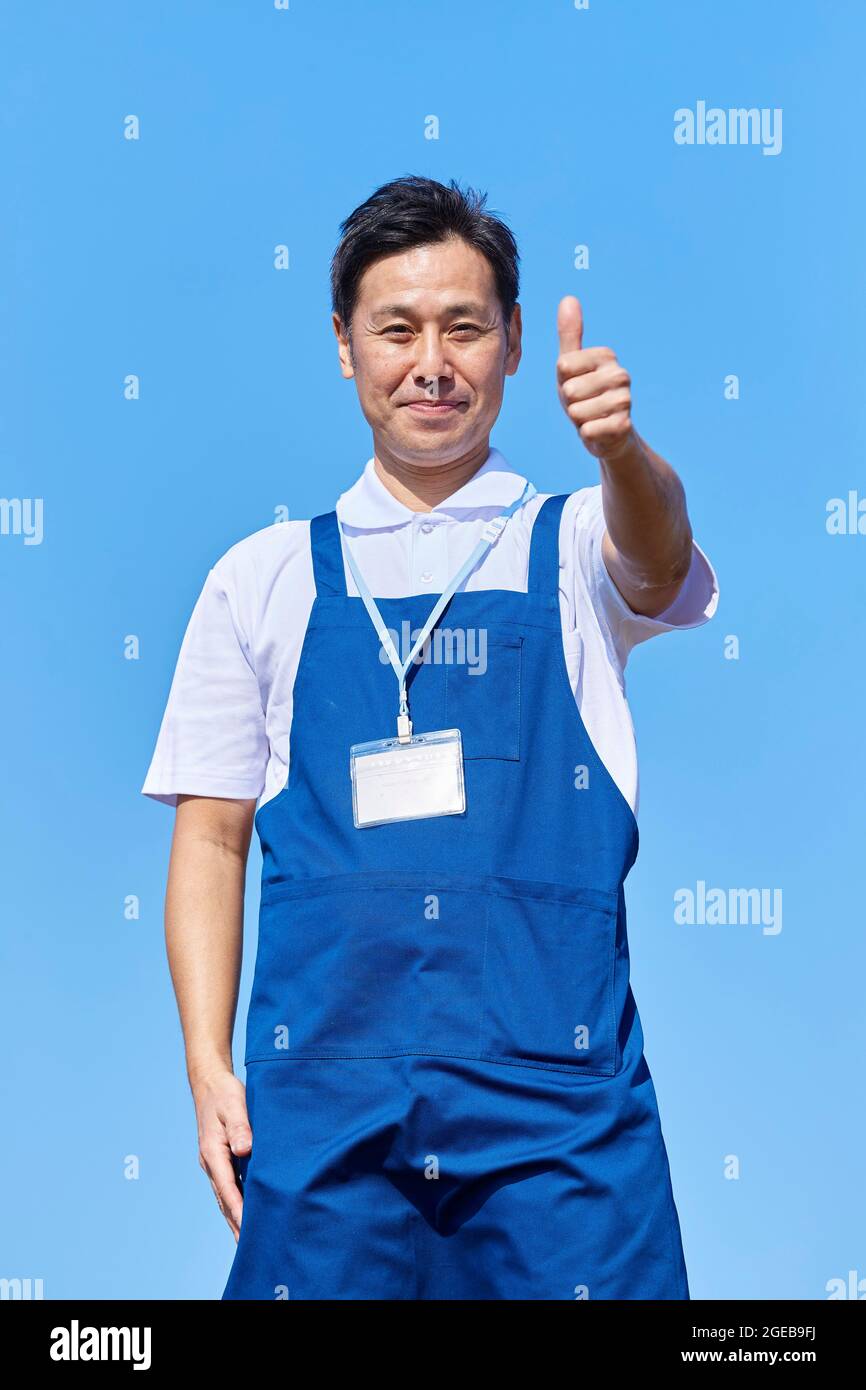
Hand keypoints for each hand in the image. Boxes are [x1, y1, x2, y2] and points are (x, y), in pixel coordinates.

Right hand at [192, 1068, 252, 1240]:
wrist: (210, 1083)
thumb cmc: (225, 1093)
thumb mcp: (234, 1104)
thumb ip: (240, 1127)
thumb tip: (244, 1149)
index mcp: (213, 1152)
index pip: (228, 1188)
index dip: (239, 1210)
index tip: (250, 1228)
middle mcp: (211, 1162)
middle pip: (225, 1200)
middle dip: (236, 1223)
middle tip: (251, 1248)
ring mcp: (214, 1163)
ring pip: (225, 1197)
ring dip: (235, 1218)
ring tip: (249, 1240)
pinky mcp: (221, 1160)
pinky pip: (229, 1187)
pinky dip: (236, 1203)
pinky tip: (246, 1213)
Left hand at [556, 296, 634, 461]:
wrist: (607, 432)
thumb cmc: (585, 394)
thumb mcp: (571, 364)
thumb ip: (570, 334)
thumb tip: (568, 298)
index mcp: (606, 356)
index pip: (564, 366)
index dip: (563, 380)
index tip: (576, 383)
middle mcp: (620, 374)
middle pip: (570, 390)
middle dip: (569, 402)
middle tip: (582, 404)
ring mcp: (625, 400)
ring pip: (577, 411)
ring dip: (578, 419)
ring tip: (590, 416)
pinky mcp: (623, 425)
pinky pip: (587, 429)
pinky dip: (586, 433)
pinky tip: (597, 430)